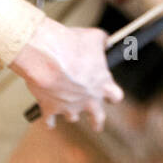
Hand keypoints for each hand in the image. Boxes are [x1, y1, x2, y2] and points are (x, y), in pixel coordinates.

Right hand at [11, 16, 122, 130]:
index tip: (111, 96)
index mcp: (102, 84)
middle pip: (98, 118)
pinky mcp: (50, 109)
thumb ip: (102, 41)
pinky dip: (49, 121)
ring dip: (71, 113)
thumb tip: (105, 40)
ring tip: (68, 111)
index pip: (116, 96)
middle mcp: (88, 100)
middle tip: (97, 125)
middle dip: (97, 122)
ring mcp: (69, 107)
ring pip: (72, 117)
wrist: (47, 55)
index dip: (113, 95)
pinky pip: (49, 120)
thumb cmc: (72, 45)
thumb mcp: (93, 37)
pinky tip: (49, 122)